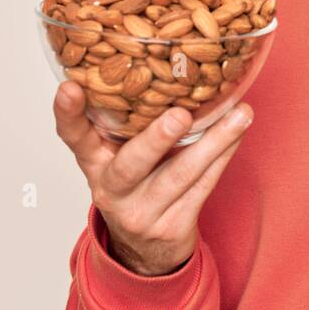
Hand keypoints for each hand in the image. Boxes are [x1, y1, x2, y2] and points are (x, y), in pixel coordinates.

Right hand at [54, 82, 251, 275]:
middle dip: (157, 139)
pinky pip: (204, 187)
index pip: (74, 137)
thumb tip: (165, 58)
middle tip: (180, 115)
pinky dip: (224, 156)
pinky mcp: (172, 227)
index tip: (69, 87)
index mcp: (95, 164)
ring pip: (180, 174)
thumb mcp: (120, 156)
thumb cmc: (138, 186)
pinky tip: (239, 133)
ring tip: (240, 114)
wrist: (147, 251)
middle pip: (131, 164)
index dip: (68, 113)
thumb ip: (129, 121)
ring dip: (215, 142)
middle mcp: (112, 190)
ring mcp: (142, 213)